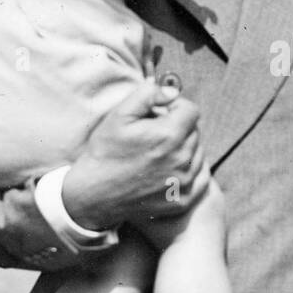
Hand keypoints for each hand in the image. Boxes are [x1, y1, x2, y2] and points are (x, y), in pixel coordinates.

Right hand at [61, 78, 208, 228]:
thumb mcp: (119, 115)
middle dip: (178, 128)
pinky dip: (188, 171)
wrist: (93, 195)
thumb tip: (173, 92)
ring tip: (157, 154)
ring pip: (197, 154)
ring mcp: (184, 182)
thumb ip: (148, 95)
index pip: (191, 111)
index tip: (160, 114)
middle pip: (194, 132)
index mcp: (168, 135)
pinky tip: (167, 170)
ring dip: (183, 149)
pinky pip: (200, 178)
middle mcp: (182, 160)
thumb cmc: (105, 152)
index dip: (175, 107)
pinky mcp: (184, 200)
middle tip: (153, 135)